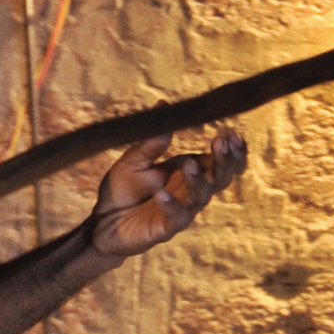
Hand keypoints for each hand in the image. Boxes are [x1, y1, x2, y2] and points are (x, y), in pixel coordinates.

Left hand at [85, 126, 247, 260]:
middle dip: (226, 161)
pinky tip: (161, 194)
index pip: (218, 161)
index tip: (231, 134)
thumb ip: (152, 139)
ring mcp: (181, 210)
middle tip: (221, 143)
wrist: (102, 222)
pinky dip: (173, 206)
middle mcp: (190, 191)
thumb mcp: (135, 159)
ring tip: (187, 164)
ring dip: (198, 180)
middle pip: (220, 178)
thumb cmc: (121, 190)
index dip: (229, 150)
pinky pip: (177, 218)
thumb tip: (164, 105)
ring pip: (202, 196)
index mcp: (187, 171)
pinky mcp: (166, 228)